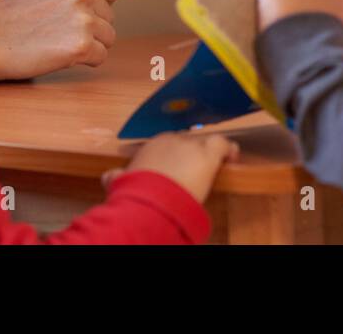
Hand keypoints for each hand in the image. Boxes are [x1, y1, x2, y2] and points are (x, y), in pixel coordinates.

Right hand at [0, 0, 122, 79]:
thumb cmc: (11, 14)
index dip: (98, 3)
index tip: (74, 11)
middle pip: (110, 16)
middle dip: (90, 26)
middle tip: (55, 29)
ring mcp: (83, 19)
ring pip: (108, 38)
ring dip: (88, 44)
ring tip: (55, 41)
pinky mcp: (80, 46)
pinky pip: (100, 57)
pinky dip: (84, 61)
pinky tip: (58, 55)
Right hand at [104, 132, 239, 202]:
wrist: (149, 201)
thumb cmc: (134, 193)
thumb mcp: (120, 183)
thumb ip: (117, 177)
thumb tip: (110, 176)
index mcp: (150, 146)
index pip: (165, 146)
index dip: (171, 158)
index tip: (172, 170)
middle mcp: (170, 140)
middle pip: (185, 144)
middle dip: (188, 156)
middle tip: (190, 174)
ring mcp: (190, 145)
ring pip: (203, 144)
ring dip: (206, 155)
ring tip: (210, 169)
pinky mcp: (207, 154)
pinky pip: (223, 145)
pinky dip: (228, 150)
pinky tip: (232, 157)